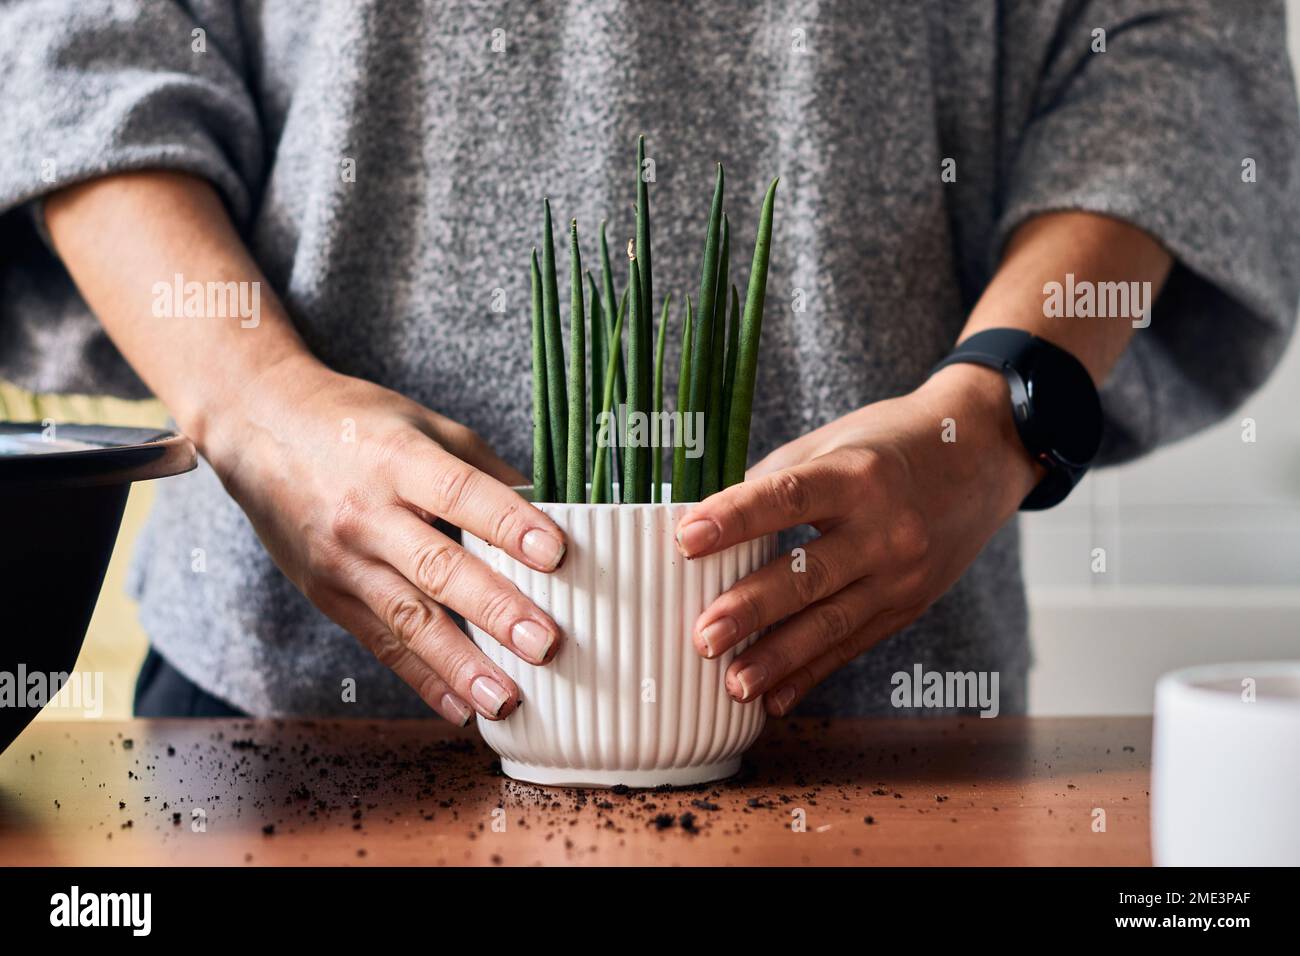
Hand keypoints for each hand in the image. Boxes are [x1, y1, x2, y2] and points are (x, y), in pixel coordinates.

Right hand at [203, 354, 566, 723]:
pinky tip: (462, 709)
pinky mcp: (327, 595)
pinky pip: (381, 644)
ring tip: (507, 700)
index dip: (509, 524)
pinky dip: (423, 680)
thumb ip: (486, 470)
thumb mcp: (423, 424)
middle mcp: (366, 513)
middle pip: (436, 567)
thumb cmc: (354, 422)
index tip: (559, 554)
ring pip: (408, 620)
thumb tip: (554, 511)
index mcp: (398, 459)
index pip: (460, 493)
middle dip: (495, 609)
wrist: (257, 426)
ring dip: (461, 665)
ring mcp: (342, 560)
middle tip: (547, 643)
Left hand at [673, 364, 1042, 715]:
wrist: (982, 454)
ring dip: (779, 658)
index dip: (737, 517)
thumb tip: (703, 522)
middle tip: (703, 636)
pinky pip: (853, 644)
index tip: (686, 537)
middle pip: (809, 574)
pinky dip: (811, 673)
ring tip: (733, 685)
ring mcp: (902, 574)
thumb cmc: (891, 443)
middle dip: (753, 609)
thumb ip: (771, 482)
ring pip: (832, 623)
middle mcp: (885, 528)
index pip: (788, 497)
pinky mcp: (908, 605)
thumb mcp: (833, 442)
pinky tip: (774, 699)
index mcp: (857, 474)